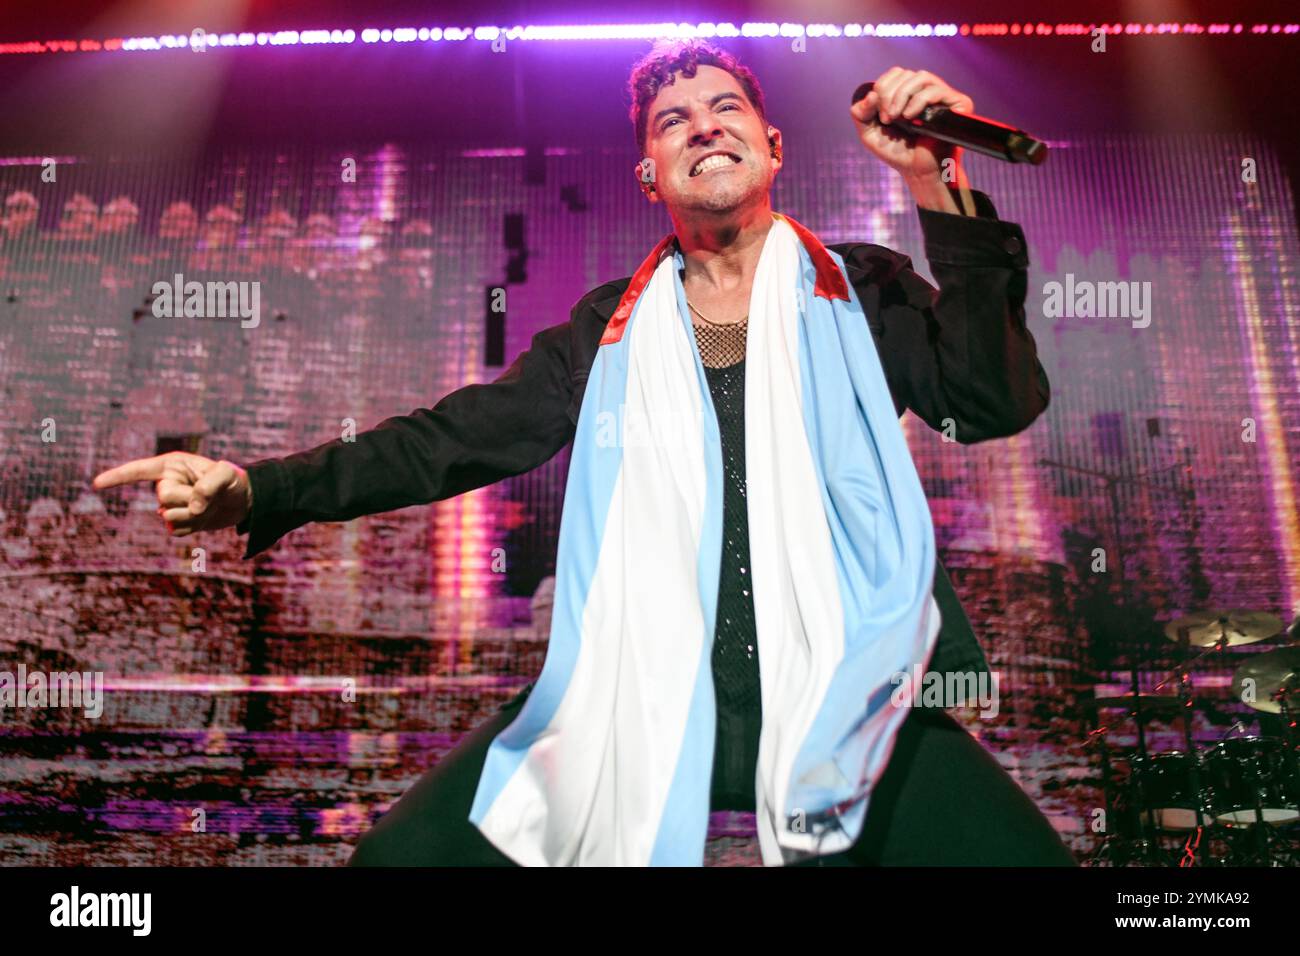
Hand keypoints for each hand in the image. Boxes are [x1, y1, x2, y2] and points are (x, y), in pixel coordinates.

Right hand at [92, 452, 251, 537]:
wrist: (243, 501)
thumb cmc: (235, 481)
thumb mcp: (228, 475)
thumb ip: (210, 486)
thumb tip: (192, 507)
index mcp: (173, 465)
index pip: (139, 470)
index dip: (117, 477)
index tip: (96, 484)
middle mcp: (167, 483)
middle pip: (163, 498)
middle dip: (188, 500)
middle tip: (209, 496)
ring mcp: (170, 504)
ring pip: (168, 518)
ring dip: (193, 516)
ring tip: (208, 506)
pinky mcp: (177, 521)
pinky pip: (176, 531)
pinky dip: (192, 528)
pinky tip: (202, 518)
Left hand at [849, 67, 974, 183]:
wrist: (919, 172)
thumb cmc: (897, 153)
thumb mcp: (870, 134)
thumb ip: (861, 113)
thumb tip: (871, 93)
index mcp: (908, 93)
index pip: (894, 74)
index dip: (881, 88)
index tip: (880, 115)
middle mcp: (925, 90)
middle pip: (904, 73)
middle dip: (888, 94)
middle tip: (887, 119)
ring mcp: (943, 95)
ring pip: (920, 77)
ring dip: (902, 95)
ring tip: (897, 117)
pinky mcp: (958, 103)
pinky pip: (935, 90)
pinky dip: (918, 101)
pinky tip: (911, 117)